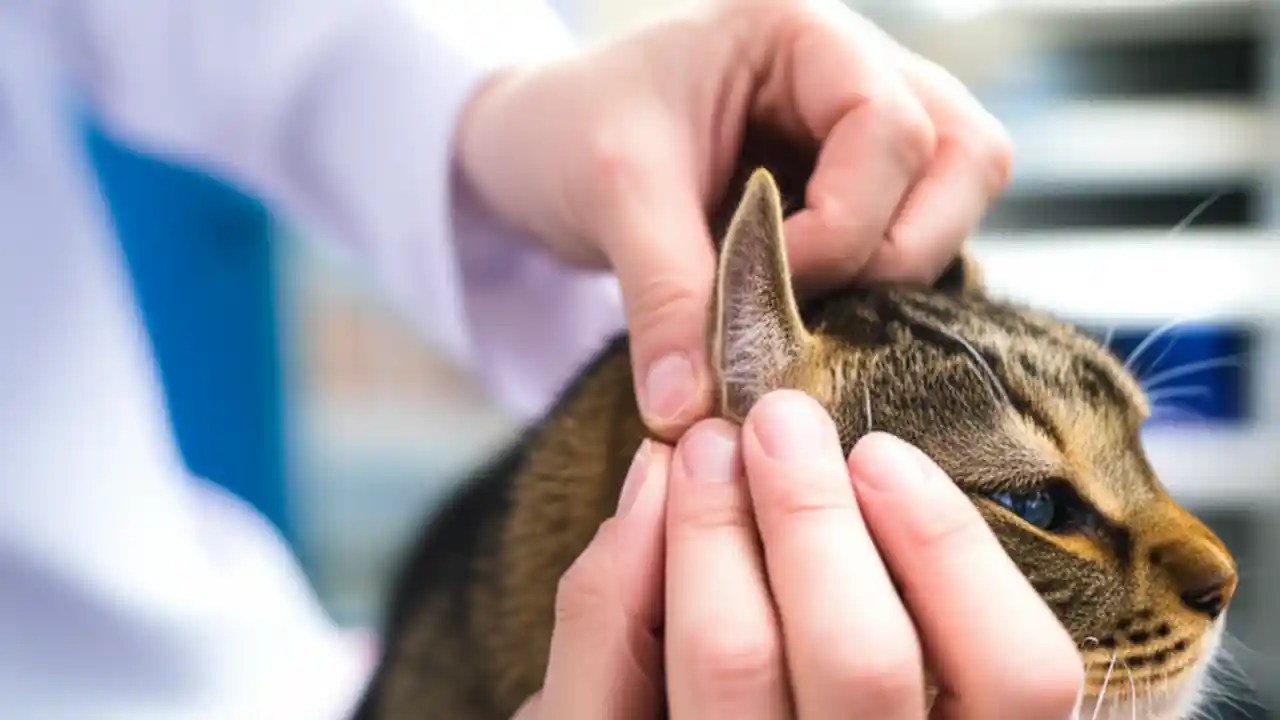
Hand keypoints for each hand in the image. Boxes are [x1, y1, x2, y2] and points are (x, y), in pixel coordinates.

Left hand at [456, 0, 1011, 437]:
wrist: (541, 145)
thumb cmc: (571, 131)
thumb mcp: (613, 195)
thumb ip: (663, 296)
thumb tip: (693, 413)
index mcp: (802, 35)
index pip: (892, 128)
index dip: (840, 225)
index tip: (763, 274)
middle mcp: (858, 69)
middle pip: (965, 157)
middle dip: (893, 251)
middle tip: (804, 294)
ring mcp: (868, 130)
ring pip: (959, 196)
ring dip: (898, 270)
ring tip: (808, 300)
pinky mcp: (859, 187)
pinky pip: (917, 233)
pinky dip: (881, 283)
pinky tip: (817, 309)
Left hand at [515, 390, 1082, 718]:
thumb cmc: (795, 701)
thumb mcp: (886, 665)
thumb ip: (891, 584)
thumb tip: (805, 453)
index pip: (1019, 674)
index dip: (954, 551)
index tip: (881, 454)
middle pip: (863, 656)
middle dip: (810, 512)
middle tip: (776, 420)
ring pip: (733, 655)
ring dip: (710, 520)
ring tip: (702, 449)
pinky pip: (606, 683)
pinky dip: (616, 571)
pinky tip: (642, 507)